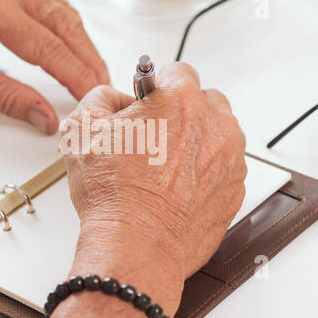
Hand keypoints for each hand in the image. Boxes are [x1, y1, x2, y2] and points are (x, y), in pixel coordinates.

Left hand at [0, 0, 108, 132]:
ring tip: (93, 73)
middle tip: (103, 88)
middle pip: (65, 22)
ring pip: (62, 10)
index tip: (94, 96)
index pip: (49, 47)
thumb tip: (45, 117)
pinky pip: (49, 2)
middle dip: (88, 58)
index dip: (77, 75)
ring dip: (81, 42)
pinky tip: (74, 49)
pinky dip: (66, 28)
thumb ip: (8, 98)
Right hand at [60, 62, 246, 313]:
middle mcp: (215, 125)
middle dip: (183, 112)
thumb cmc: (113, 194)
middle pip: (206, 101)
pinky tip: (177, 189)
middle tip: (154, 137)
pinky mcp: (235, 190)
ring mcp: (230, 159)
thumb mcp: (81, 130)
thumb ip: (100, 97)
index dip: (156, 88)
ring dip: (198, 142)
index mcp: (181, 100)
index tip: (147, 104)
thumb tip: (114, 98)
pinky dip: (206, 174)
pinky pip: (224, 170)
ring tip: (165, 167)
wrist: (136, 246)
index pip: (178, 71)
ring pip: (219, 136)